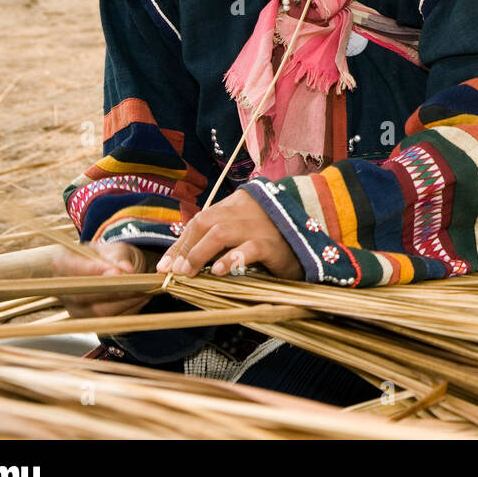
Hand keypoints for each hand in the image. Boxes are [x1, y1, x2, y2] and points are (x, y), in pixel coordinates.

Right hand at [52, 241, 153, 318]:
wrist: (109, 272)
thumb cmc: (109, 257)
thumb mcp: (114, 249)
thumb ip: (118, 258)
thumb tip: (126, 271)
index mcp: (63, 264)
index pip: (72, 269)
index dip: (93, 271)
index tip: (116, 271)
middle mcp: (63, 290)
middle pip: (84, 296)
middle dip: (114, 291)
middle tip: (137, 283)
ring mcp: (75, 310)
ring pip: (99, 312)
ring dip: (126, 302)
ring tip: (145, 289)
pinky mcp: (91, 323)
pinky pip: (111, 321)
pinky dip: (130, 310)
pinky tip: (142, 298)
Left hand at [156, 188, 303, 280]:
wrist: (312, 240)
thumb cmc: (275, 239)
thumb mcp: (246, 231)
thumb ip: (222, 235)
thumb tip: (186, 256)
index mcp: (237, 204)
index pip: (200, 219)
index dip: (180, 242)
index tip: (165, 264)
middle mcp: (246, 211)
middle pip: (205, 222)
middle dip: (186, 247)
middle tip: (175, 270)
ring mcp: (260, 226)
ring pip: (221, 232)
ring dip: (200, 253)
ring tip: (190, 272)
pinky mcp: (274, 244)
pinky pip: (249, 248)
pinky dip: (231, 258)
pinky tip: (219, 270)